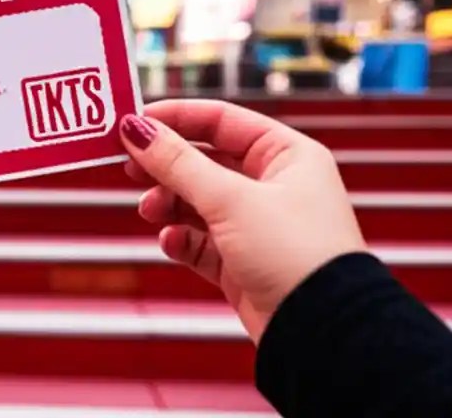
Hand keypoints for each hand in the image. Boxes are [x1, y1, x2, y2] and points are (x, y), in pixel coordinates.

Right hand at [119, 100, 365, 342]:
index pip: (222, 120)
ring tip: (150, 210)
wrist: (322, 332)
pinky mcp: (244, 263)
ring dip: (169, 203)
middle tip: (129, 166)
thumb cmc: (296, 254)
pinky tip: (171, 241)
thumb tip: (137, 131)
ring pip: (198, 202)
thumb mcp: (230, 199)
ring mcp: (259, 226)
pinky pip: (201, 241)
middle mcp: (275, 186)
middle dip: (166, 165)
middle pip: (205, 161)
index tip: (133, 122)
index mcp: (287, 155)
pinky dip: (182, 239)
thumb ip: (178, 163)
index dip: (176, 118)